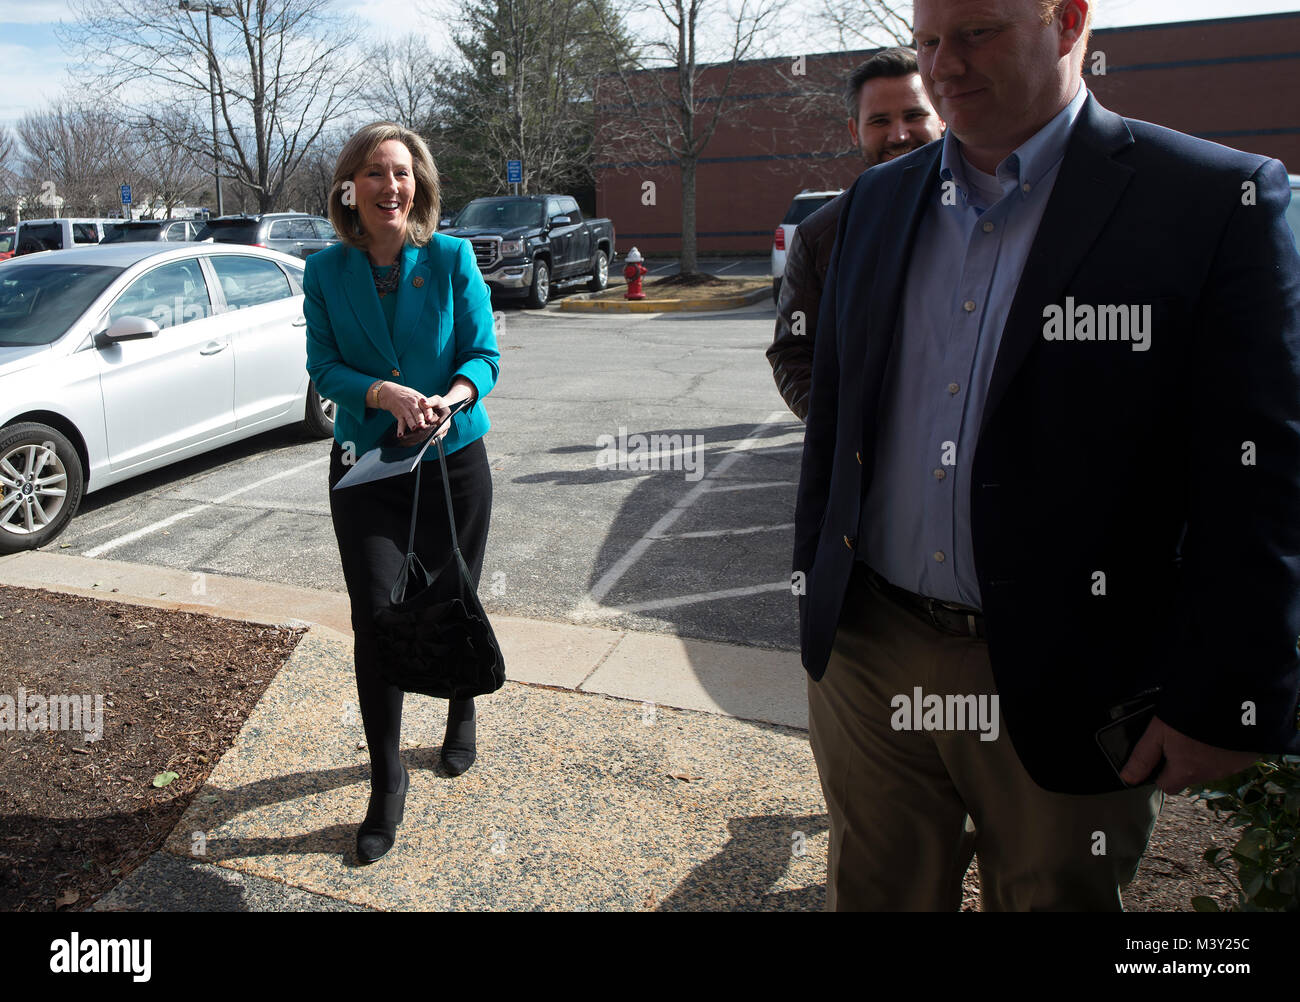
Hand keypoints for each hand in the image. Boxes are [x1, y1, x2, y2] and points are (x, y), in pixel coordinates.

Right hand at [377, 382, 434, 438]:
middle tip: (422, 425)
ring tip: (414, 429)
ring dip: (411, 424)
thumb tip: (435, 417)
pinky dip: (400, 429)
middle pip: (417, 413)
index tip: (429, 418)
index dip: (427, 413)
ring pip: (409, 418)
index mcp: (419, 400)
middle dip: (420, 419)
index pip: (425, 407)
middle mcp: (412, 405)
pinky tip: (400, 435)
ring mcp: (405, 410)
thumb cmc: (408, 396)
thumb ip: (425, 405)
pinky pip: (400, 423)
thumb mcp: (417, 396)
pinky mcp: (399, 415)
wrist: (391, 393)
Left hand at [1120, 715, 1259, 792]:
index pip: (1167, 787)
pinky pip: (1231, 758)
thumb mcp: (1158, 730)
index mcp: (1187, 770)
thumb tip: (1127, 778)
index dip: (1160, 774)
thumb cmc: (1190, 711)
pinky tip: (1218, 730)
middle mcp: (1212, 774)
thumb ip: (1142, 757)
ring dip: (1204, 755)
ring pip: (1210, 767)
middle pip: (1189, 776)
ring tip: (1199, 729)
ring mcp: (1233, 766)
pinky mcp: (1249, 756)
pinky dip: (1223, 749)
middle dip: (1182, 763)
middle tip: (1179, 737)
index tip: (1160, 755)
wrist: (1235, 696)